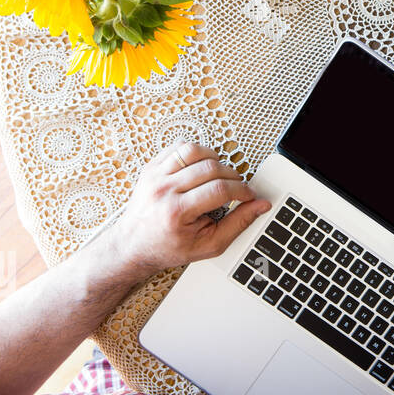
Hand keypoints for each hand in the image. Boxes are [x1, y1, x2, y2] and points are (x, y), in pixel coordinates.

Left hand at [101, 142, 270, 277]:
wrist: (133, 246)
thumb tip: (260, 206)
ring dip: (214, 160)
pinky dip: (195, 152)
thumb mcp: (209, 245)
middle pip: (210, 168)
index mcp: (176, 212)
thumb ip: (238, 224)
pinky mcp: (151, 167)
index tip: (248, 195)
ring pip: (194, 151)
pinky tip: (200, 167)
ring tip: (218, 175)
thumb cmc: (169, 247)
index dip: (242, 190)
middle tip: (235, 188)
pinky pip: (178, 147)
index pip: (219, 190)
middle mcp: (163, 190)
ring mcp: (154, 176)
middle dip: (232, 177)